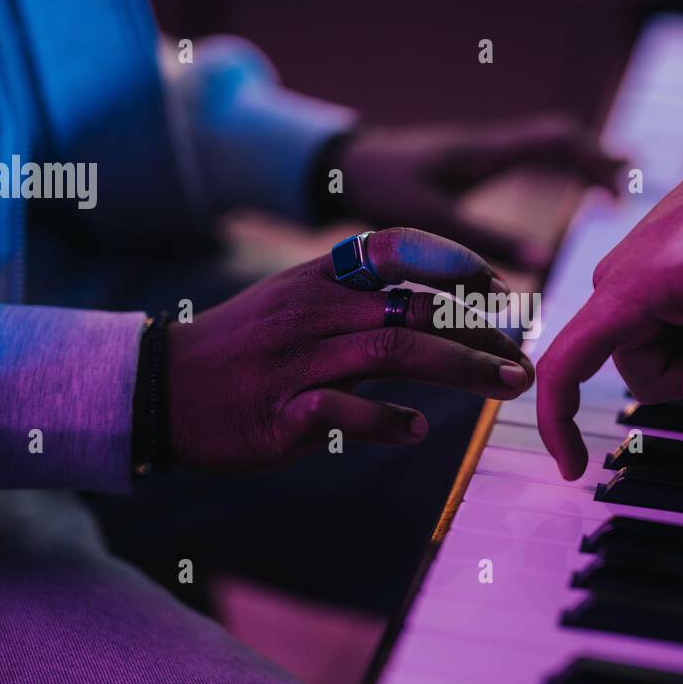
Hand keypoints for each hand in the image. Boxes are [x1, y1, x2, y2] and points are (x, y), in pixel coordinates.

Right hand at [167, 228, 533, 472]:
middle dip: (481, 332)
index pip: (401, 253)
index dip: (458, 266)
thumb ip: (361, 304)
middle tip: (522, 357)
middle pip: (415, 310)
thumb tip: (437, 314)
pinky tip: (418, 431)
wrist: (161, 387)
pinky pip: (342, 410)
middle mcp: (314, 311)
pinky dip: (386, 420)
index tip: (501, 291)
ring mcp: (296, 361)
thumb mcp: (297, 303)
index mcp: (320, 279)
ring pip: (393, 352)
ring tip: (505, 386)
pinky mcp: (279, 412)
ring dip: (460, 369)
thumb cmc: (244, 349)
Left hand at [334, 115, 622, 267]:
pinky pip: (534, 153)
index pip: (555, 141)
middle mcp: (491, 143)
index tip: (618, 194)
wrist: (345, 163)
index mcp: (484, 151)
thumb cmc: (379, 188)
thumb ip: (481, 244)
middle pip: (562, 137)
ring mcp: (486, 148)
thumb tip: (541, 262)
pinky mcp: (479, 160)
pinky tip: (575, 189)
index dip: (594, 161)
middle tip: (629, 192)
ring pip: (550, 143)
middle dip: (599, 159)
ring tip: (615, 189)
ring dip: (584, 161)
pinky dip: (563, 166)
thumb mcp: (427, 221)